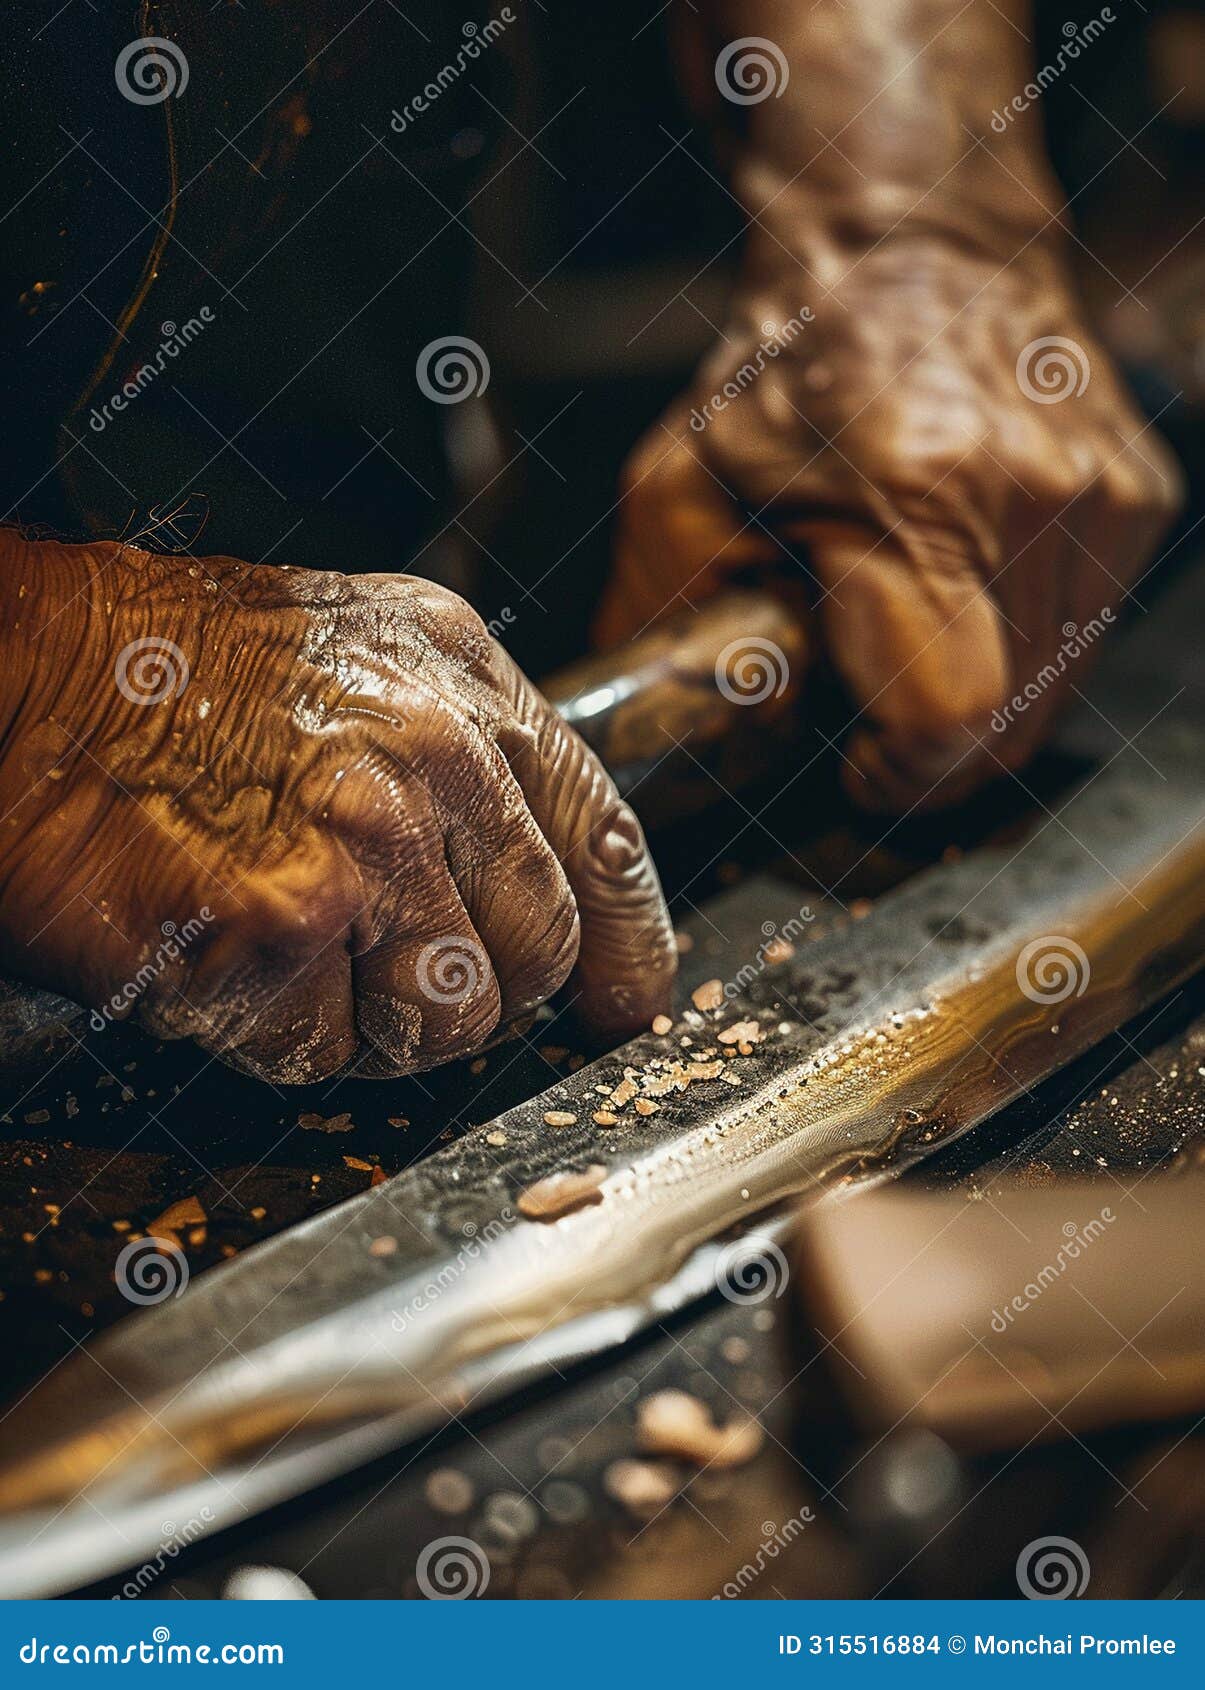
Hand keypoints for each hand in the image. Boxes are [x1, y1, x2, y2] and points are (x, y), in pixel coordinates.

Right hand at [0, 536, 674, 1080]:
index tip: (627, 997)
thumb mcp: (348, 654)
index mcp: (463, 681)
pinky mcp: (280, 931)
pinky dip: (272, 1033)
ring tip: (293, 957)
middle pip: (535, 954)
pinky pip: (324, 1051)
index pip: (600, 833)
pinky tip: (225, 959)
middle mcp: (437, 758)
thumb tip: (522, 869)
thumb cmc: (159, 671)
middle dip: (473, 991)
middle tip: (382, 966)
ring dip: (374, 1025)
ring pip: (447, 1023)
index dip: (627, 936)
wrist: (15, 676)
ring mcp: (365, 846)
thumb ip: (454, 749)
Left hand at [597, 230, 1182, 810]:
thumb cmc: (793, 364)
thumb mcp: (684, 490)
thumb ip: (664, 624)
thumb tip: (654, 735)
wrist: (913, 240)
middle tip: (872, 726)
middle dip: (932, 758)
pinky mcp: (1137, 501)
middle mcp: (1033, 501)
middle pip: (1009, 725)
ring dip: (981, 709)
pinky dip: (1024, 652)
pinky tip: (963, 600)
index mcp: (917, 499)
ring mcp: (1102, 500)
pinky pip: (1085, 634)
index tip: (855, 768)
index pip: (950, 715)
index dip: (899, 773)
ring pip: (1056, 691)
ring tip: (910, 647)